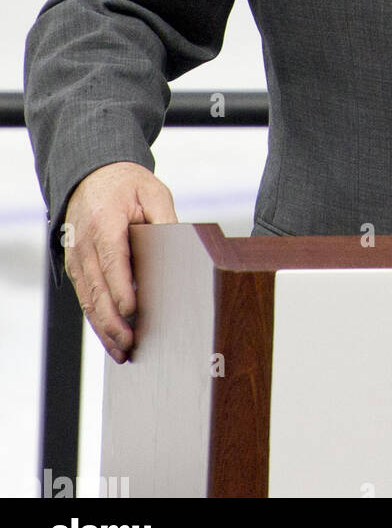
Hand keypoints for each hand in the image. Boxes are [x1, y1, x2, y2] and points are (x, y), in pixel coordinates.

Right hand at [62, 161, 177, 361]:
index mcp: (104, 222)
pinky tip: (110, 337)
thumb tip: (180, 248)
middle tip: (130, 345)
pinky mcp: (76, 266)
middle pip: (96, 288)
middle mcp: (84, 243)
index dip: (120, 288)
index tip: (132, 312)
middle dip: (112, 320)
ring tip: (122, 352)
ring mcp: (76, 257)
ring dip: (103, 328)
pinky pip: (84, 297)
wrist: (91, 175)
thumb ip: (164, 219)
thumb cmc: (127, 185)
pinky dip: (96, 320)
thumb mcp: (152, 192)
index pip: (111, 260)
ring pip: (87, 299)